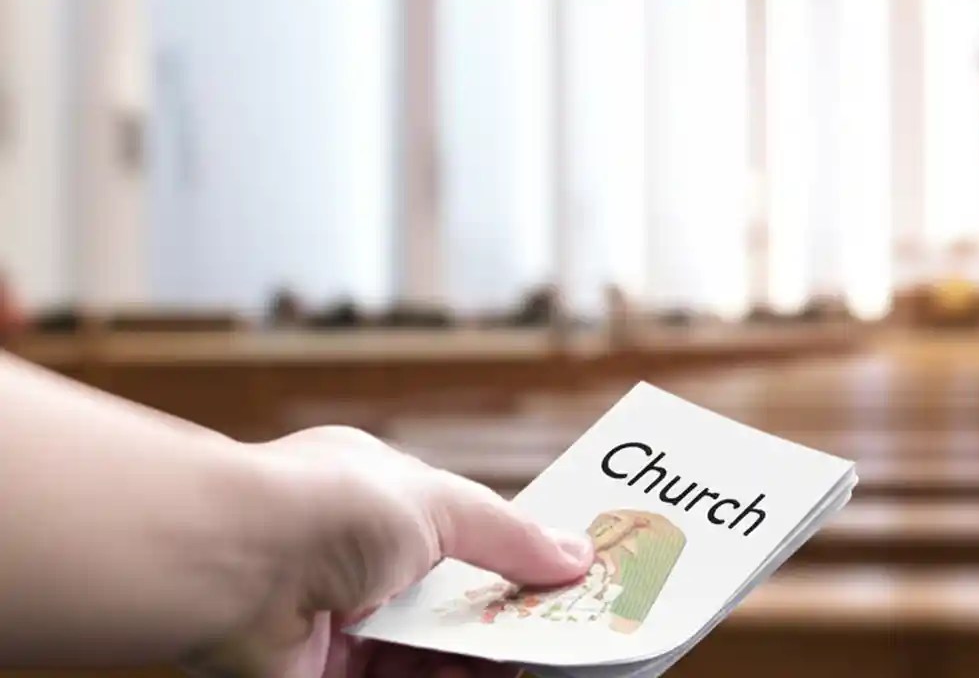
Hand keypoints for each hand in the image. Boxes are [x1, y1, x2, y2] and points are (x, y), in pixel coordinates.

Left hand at [186, 426, 593, 677]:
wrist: (223, 568)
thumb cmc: (320, 507)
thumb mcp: (439, 503)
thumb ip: (509, 536)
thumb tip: (575, 554)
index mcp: (378, 499)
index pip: (459, 532)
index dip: (509, 556)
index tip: (560, 577)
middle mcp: (357, 560)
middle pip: (450, 599)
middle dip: (506, 614)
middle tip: (565, 629)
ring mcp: (340, 621)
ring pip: (430, 650)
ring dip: (486, 657)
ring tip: (542, 659)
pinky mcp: (325, 675)